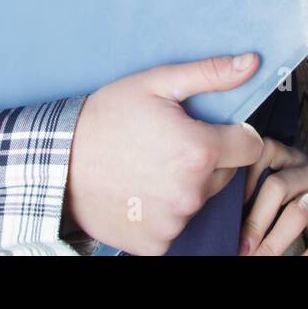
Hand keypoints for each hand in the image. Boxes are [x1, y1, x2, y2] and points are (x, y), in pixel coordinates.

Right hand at [64, 52, 263, 255]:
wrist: (56, 162)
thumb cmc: (104, 119)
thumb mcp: (156, 84)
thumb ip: (210, 75)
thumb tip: (251, 64)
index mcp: (198, 151)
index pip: (251, 146)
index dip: (236, 134)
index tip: (214, 130)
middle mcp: (191, 192)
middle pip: (227, 174)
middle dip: (208, 159)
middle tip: (170, 146)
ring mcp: (173, 223)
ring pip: (202, 199)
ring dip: (187, 186)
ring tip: (152, 167)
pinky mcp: (156, 245)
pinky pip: (178, 226)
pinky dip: (166, 212)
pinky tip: (142, 192)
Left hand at [238, 136, 307, 255]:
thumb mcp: (291, 190)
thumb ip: (265, 190)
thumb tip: (226, 213)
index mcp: (296, 160)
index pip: (267, 150)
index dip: (246, 174)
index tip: (232, 205)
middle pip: (278, 185)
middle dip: (255, 221)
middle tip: (241, 248)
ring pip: (298, 213)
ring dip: (273, 242)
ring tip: (259, 259)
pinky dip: (304, 258)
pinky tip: (291, 264)